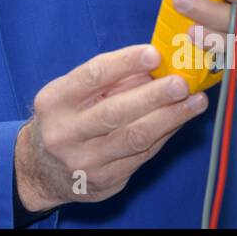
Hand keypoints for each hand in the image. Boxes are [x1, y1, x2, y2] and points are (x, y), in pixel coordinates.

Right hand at [15, 44, 209, 213]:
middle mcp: (64, 133)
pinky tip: (180, 121)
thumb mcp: (72, 94)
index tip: (155, 53)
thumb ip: (109, 80)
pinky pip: (142, 156)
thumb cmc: (65, 119)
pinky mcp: (105, 182)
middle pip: (115, 111)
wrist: (41, 170)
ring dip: (170, 118)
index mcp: (54, 101)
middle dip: (154, 95)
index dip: (125, 63)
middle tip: (182, 82)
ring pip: (134, 138)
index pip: (92, 76)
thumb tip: (154, 62)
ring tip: (195, 102)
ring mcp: (84, 162)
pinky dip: (164, 135)